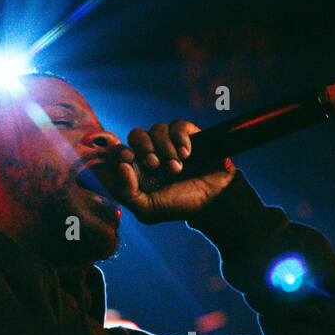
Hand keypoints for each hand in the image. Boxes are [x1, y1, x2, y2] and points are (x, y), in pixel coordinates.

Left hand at [108, 121, 235, 224]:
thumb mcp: (149, 209)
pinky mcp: (188, 136)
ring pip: (156, 129)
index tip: (128, 158)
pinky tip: (186, 154)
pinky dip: (181, 139)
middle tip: (154, 164)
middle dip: (143, 147)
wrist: (216, 198)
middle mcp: (152, 154)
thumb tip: (120, 166)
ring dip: (165, 148)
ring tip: (177, 167)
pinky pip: (177, 126)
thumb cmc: (181, 204)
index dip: (119, 151)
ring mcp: (170, 143)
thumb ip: (126, 193)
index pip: (119, 151)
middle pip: (135, 134)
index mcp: (138, 170)